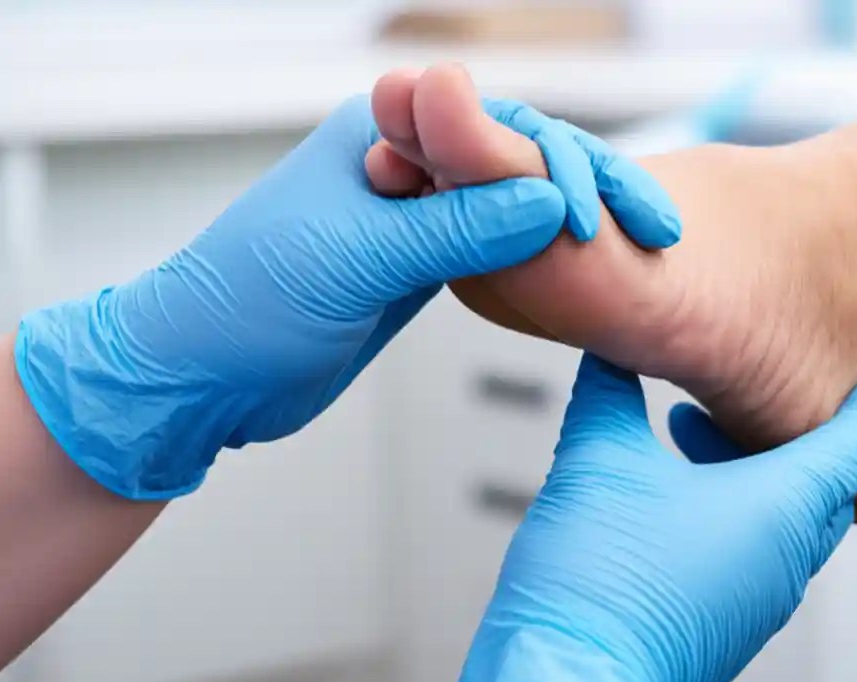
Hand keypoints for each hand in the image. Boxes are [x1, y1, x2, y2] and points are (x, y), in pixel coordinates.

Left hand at [13, 96, 676, 499]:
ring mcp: (414, 219)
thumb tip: (554, 203)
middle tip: (657, 236)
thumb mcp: (361, 256)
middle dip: (591, 194)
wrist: (199, 378)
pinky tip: (586, 272)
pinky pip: (497, 249)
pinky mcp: (417, 267)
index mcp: (382, 134)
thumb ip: (459, 225)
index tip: (607, 221)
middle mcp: (404, 167)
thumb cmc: (245, 305)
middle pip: (522, 163)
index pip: (504, 129)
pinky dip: (543, 261)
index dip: (567, 170)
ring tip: (641, 253)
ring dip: (575, 228)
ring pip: (515, 207)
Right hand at [450, 354, 856, 681]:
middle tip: (741, 403)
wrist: (572, 679)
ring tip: (682, 443)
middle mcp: (785, 559)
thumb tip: (609, 352)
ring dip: (752, 477)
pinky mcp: (730, 629)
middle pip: (822, 486)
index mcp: (780, 509)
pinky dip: (737, 520)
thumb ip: (610, 390)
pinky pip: (758, 561)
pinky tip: (673, 505)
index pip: (855, 449)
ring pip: (787, 525)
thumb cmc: (598, 582)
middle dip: (787, 437)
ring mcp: (761, 602)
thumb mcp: (597, 457)